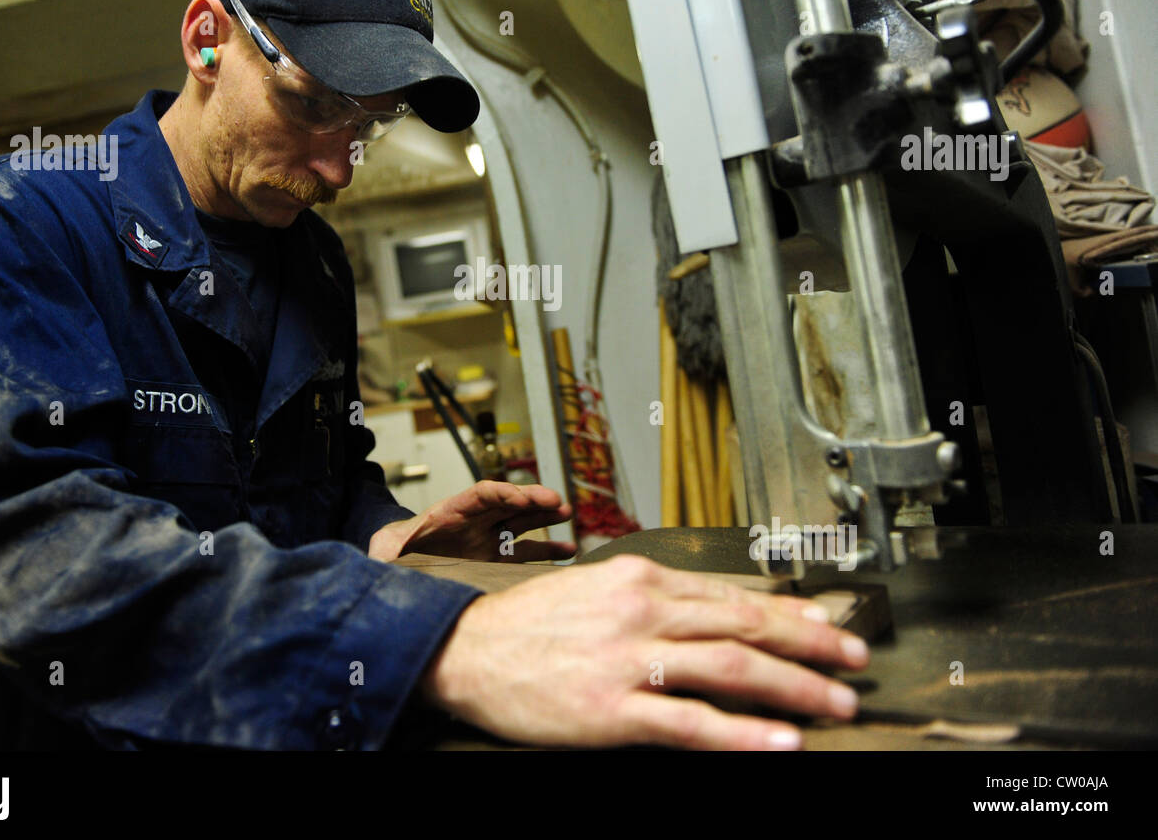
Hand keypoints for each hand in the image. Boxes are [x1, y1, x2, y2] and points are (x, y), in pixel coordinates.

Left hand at [368, 480, 576, 562]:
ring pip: (521, 520)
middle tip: (557, 502)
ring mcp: (487, 537)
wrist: (400, 565)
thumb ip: (386, 549)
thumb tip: (382, 552)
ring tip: (567, 515)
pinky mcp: (494, 557)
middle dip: (533, 499)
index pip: (481, 494)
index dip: (503, 493)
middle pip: (508, 502)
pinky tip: (568, 552)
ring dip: (544, 516)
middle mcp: (474, 521)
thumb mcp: (384, 549)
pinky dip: (547, 549)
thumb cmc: (394, 554)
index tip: (521, 497)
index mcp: (450, 513)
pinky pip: (525, 550)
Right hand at [418, 553, 868, 749]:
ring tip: (834, 704)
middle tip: (853, 661)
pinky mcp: (612, 710)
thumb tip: (713, 610)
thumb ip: (655, 596)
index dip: (787, 611)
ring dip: (792, 688)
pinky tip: (777, 743)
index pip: (732, 593)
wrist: (465, 648)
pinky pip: (690, 723)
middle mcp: (642, 611)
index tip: (826, 624)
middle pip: (743, 626)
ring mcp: (629, 660)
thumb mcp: (596, 588)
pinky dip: (741, 734)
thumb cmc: (529, 622)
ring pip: (730, 668)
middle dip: (808, 645)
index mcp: (639, 577)